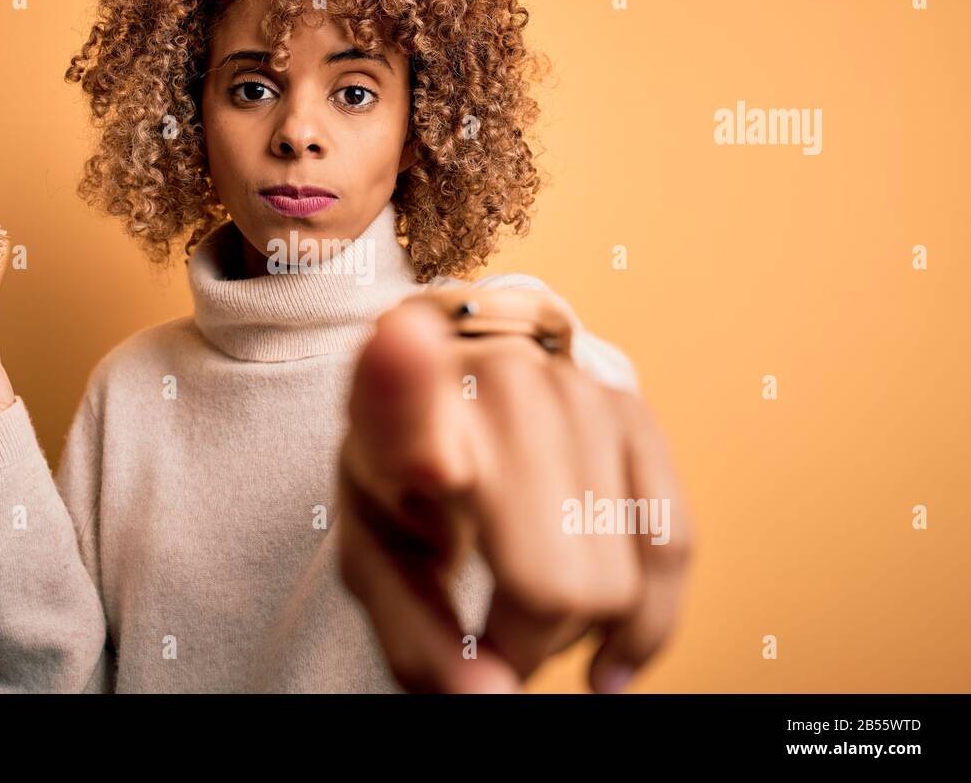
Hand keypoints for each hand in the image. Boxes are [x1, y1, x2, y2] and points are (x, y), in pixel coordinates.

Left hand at [337, 295, 692, 692]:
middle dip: (525, 644)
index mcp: (400, 412)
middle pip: (551, 584)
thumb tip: (494, 699)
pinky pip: (672, 543)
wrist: (454, 373)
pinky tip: (611, 660)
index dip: (399, 382)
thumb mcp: (373, 553)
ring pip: (618, 578)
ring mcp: (576, 388)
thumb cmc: (402, 476)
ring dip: (578, 629)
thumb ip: (417, 636)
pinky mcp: (633, 405)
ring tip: (532, 619)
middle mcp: (494, 383)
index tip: (396, 347)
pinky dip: (647, 620)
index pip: (399, 396)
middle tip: (492, 633)